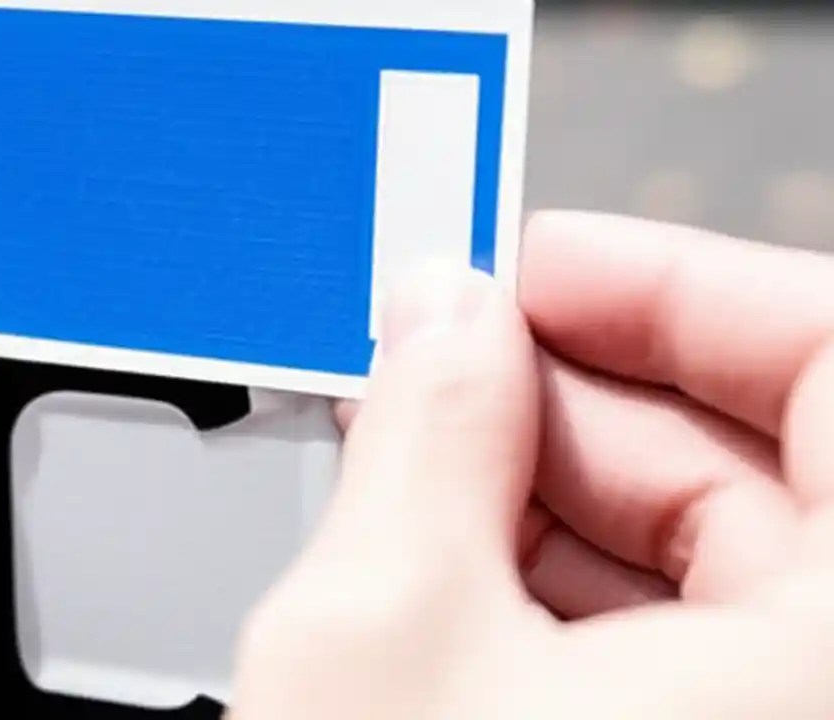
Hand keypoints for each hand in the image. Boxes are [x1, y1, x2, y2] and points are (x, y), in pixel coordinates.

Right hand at [230, 211, 833, 716]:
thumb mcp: (383, 629)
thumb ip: (426, 434)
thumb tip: (442, 324)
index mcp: (831, 664)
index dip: (681, 290)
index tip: (549, 270)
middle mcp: (828, 701)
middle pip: (773, 467)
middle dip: (582, 397)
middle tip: (448, 364)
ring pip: (722, 565)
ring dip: (554, 495)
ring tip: (418, 471)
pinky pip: (684, 649)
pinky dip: (565, 589)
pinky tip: (453, 568)